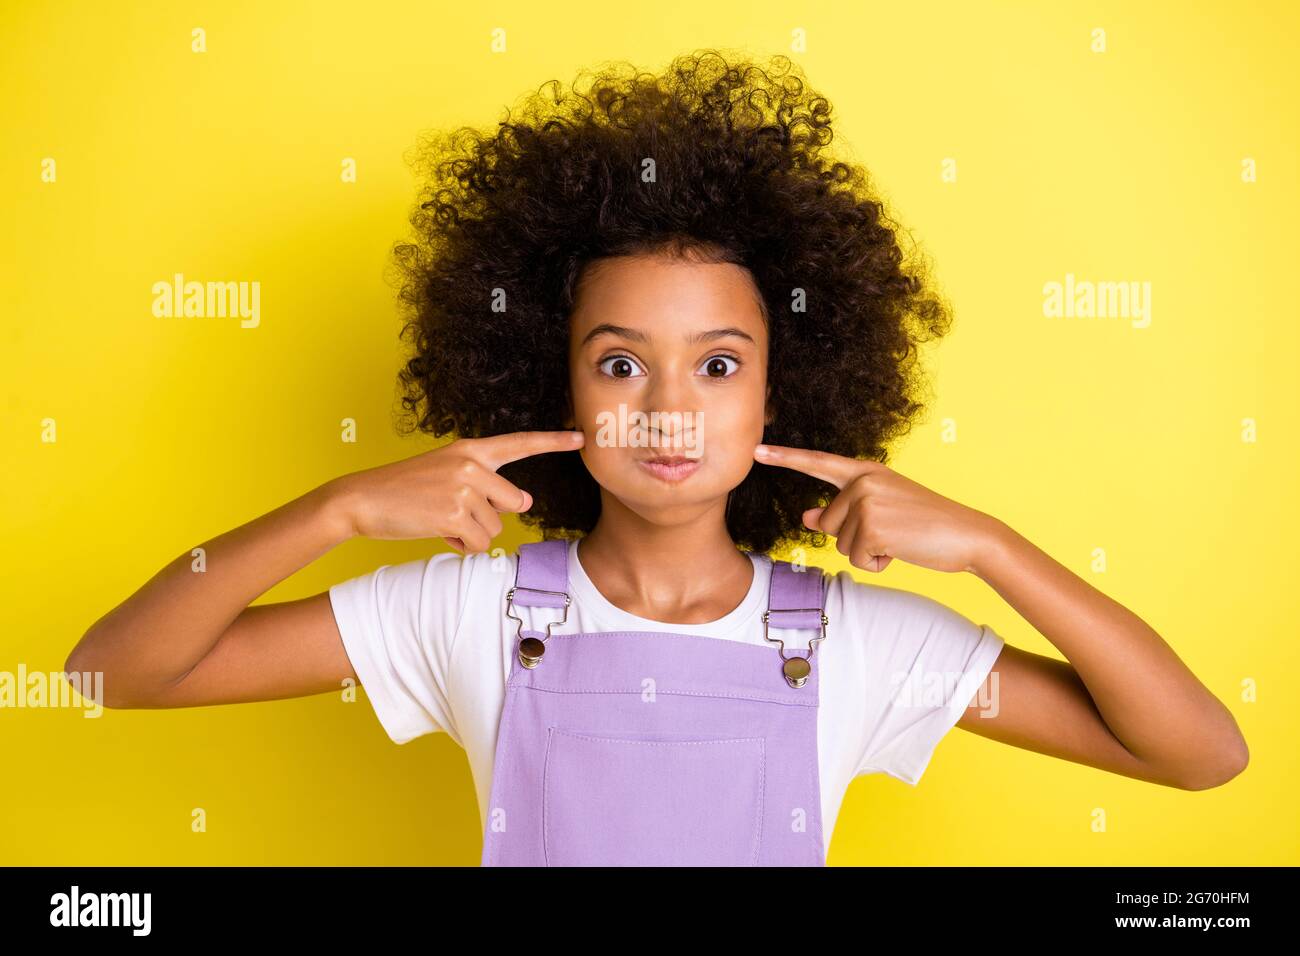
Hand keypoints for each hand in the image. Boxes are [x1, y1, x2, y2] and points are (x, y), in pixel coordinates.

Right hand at [328, 431, 584, 552]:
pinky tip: (437, 530)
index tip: (582, 437)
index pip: (519, 444)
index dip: (553, 441)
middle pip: (515, 503)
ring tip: (439, 518)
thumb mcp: (445, 474)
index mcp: (470, 449)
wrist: (363, 499)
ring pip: (497, 527)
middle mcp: (471, 464)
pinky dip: (461, 545)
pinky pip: (479, 543)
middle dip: (492, 517)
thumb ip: (485, 483)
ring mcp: (464, 489)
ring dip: (472, 533)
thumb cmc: (405, 490)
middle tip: (455, 512)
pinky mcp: (455, 514)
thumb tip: (525, 502)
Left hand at [753, 443, 997, 573]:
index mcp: (866, 471)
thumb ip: (843, 512)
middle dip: (853, 538)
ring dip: (867, 552)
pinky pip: (855, 559)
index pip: (818, 463)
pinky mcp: (871, 527)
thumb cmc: (926, 525)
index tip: (756, 451)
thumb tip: (806, 517)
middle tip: (891, 532)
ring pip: (839, 544)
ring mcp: (866, 502)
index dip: (785, 458)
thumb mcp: (881, 512)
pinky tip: (900, 551)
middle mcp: (863, 481)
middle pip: (827, 523)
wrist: (968, 535)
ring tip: (899, 539)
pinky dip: (876, 564)